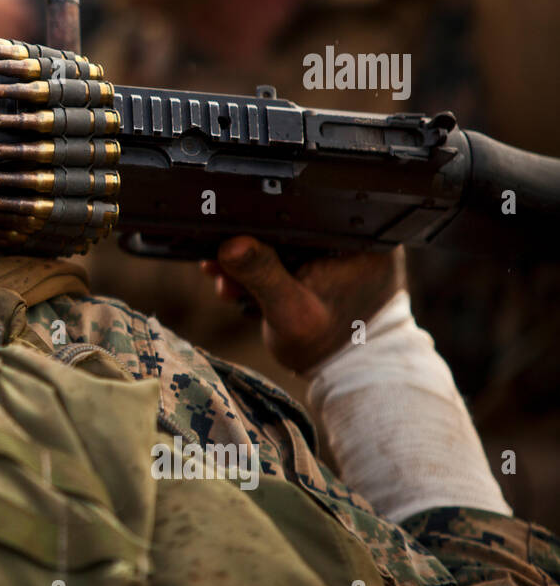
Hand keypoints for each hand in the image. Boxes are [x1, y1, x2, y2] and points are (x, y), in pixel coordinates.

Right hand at [200, 236, 405, 373]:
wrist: (347, 376)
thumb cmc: (329, 348)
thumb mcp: (289, 311)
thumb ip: (261, 274)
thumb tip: (232, 244)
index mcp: (364, 238)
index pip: (307, 209)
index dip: (264, 218)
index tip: (232, 232)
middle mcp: (359, 237)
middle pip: (292, 224)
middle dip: (252, 243)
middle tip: (220, 261)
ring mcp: (345, 251)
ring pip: (287, 240)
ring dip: (254, 258)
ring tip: (226, 279)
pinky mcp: (332, 264)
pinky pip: (292, 254)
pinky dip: (267, 267)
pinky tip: (241, 282)